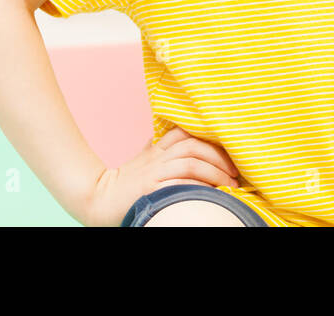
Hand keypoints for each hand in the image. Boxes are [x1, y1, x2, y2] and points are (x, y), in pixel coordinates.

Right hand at [81, 127, 241, 226]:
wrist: (97, 202)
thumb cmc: (127, 186)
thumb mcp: (147, 162)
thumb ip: (165, 151)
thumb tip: (191, 144)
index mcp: (158, 148)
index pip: (186, 132)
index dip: (211, 140)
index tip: (230, 154)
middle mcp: (157, 156)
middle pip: (193, 146)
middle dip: (219, 158)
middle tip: (235, 174)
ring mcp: (153, 172)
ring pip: (190, 162)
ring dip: (214, 173)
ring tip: (230, 186)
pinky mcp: (149, 189)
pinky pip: (178, 183)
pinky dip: (198, 187)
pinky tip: (211, 194)